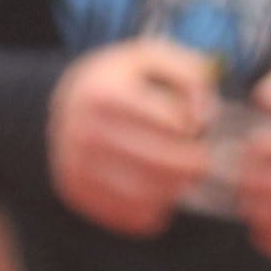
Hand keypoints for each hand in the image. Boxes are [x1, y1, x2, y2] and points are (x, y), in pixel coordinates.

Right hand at [48, 39, 215, 236]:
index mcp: (105, 94)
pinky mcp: (73, 190)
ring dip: (174, 190)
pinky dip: (150, 213)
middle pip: (157, 161)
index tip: (197, 127)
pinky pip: (121, 213)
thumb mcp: (153, 57)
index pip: (169, 122)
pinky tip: (162, 197)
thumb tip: (205, 117)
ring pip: (141, 193)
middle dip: (192, 165)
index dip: (192, 128)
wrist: (65, 102)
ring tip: (184, 178)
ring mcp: (74, 164)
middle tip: (204, 162)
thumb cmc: (121, 78)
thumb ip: (190, 75)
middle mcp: (83, 131)